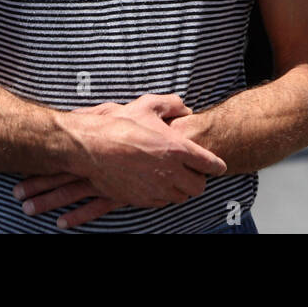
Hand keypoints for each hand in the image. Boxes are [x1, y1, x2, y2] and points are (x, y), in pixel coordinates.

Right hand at [14, 94, 224, 227]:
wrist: (91, 147)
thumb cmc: (119, 124)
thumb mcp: (147, 105)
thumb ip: (173, 104)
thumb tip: (186, 109)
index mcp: (177, 148)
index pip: (211, 164)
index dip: (216, 164)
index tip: (216, 165)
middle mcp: (171, 172)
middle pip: (199, 186)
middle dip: (198, 178)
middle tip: (191, 170)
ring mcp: (156, 188)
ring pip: (182, 197)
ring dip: (180, 187)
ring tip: (171, 175)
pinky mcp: (142, 199)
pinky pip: (162, 202)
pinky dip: (163, 194)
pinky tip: (155, 182)